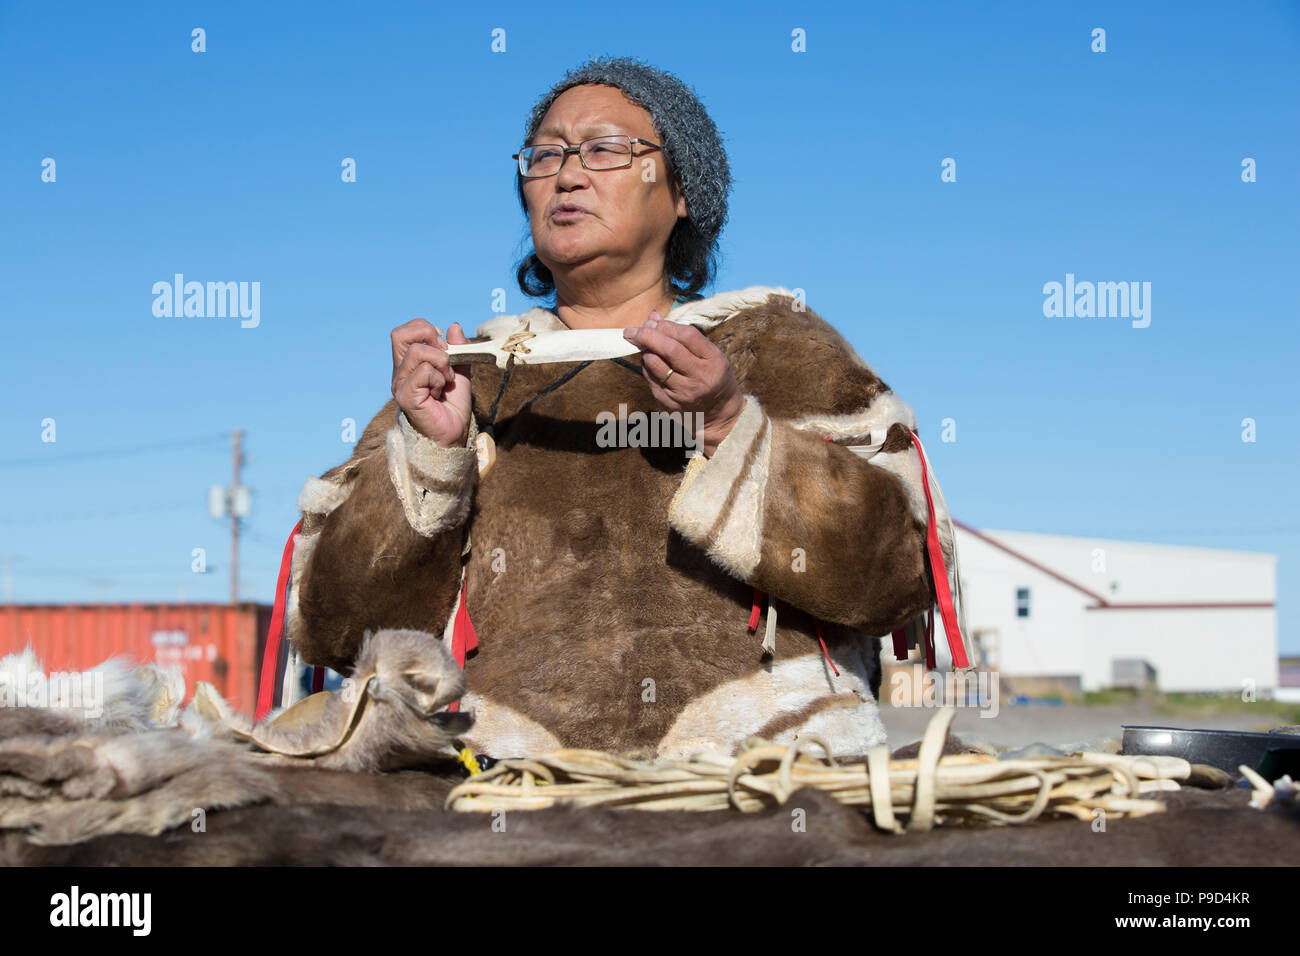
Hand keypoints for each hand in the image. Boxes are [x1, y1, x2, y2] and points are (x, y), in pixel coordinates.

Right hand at [391, 319, 472, 447]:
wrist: (454, 432)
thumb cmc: (452, 405)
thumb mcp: (459, 371)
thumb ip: (457, 349)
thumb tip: (453, 326)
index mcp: (408, 364)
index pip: (404, 332)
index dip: (425, 330)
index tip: (444, 345)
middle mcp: (399, 371)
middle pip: (399, 335)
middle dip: (428, 336)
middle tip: (444, 355)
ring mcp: (400, 383)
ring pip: (417, 352)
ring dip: (440, 363)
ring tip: (445, 381)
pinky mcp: (405, 395)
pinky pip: (423, 371)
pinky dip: (438, 378)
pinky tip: (439, 392)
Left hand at [623, 310, 745, 456]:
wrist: (719, 414)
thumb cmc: (713, 376)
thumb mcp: (709, 354)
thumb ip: (683, 336)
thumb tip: (653, 317)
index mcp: (713, 361)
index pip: (687, 335)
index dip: (667, 325)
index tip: (654, 322)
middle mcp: (699, 377)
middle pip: (669, 349)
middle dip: (647, 335)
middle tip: (633, 330)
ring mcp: (683, 392)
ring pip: (655, 364)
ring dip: (644, 351)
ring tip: (643, 346)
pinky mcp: (669, 403)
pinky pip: (650, 379)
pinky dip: (646, 366)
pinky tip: (649, 362)